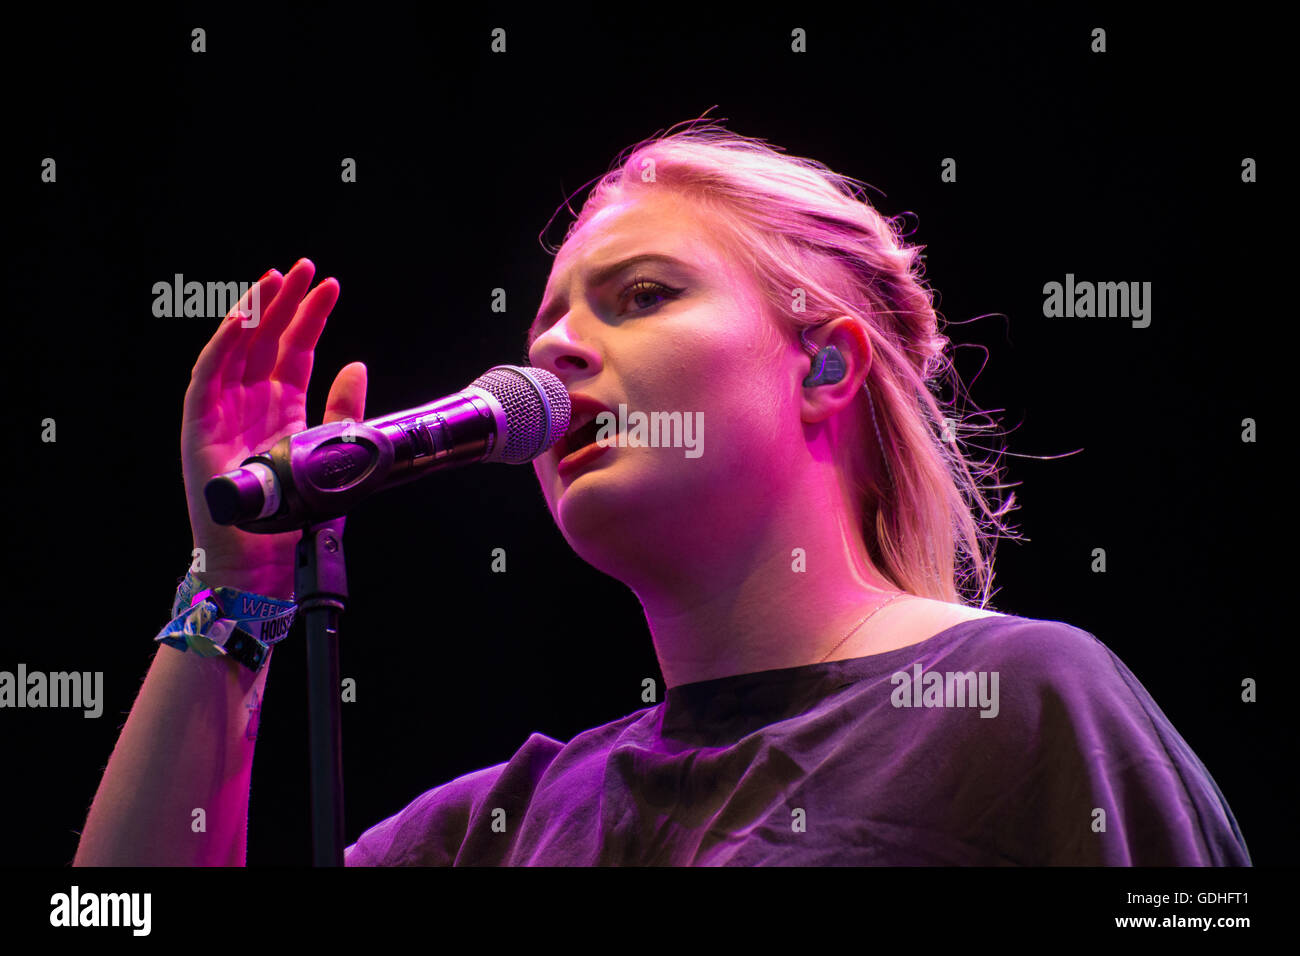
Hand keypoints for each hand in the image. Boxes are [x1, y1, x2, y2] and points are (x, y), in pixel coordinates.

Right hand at [180, 258, 366, 597]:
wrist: (266, 567)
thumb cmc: (297, 519)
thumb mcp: (334, 454)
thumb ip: (342, 410)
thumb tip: (357, 364)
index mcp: (281, 412)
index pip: (294, 353)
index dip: (310, 319)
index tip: (330, 286)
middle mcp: (250, 407)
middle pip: (266, 343)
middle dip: (284, 303)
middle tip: (305, 267)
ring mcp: (222, 416)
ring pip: (235, 350)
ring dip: (254, 311)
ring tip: (276, 277)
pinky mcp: (198, 431)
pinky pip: (207, 378)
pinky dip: (222, 346)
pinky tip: (244, 317)